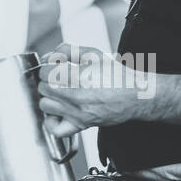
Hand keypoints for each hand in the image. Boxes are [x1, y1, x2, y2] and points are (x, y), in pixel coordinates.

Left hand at [36, 43, 154, 137]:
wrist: (136, 95)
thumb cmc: (116, 75)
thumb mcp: (93, 54)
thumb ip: (67, 51)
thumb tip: (48, 57)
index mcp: (80, 76)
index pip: (46, 72)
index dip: (48, 67)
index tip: (54, 67)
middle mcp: (78, 97)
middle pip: (44, 88)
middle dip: (48, 80)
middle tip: (58, 79)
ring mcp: (79, 113)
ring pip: (45, 106)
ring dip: (49, 97)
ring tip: (60, 93)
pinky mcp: (82, 125)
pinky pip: (56, 129)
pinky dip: (52, 121)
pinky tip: (58, 112)